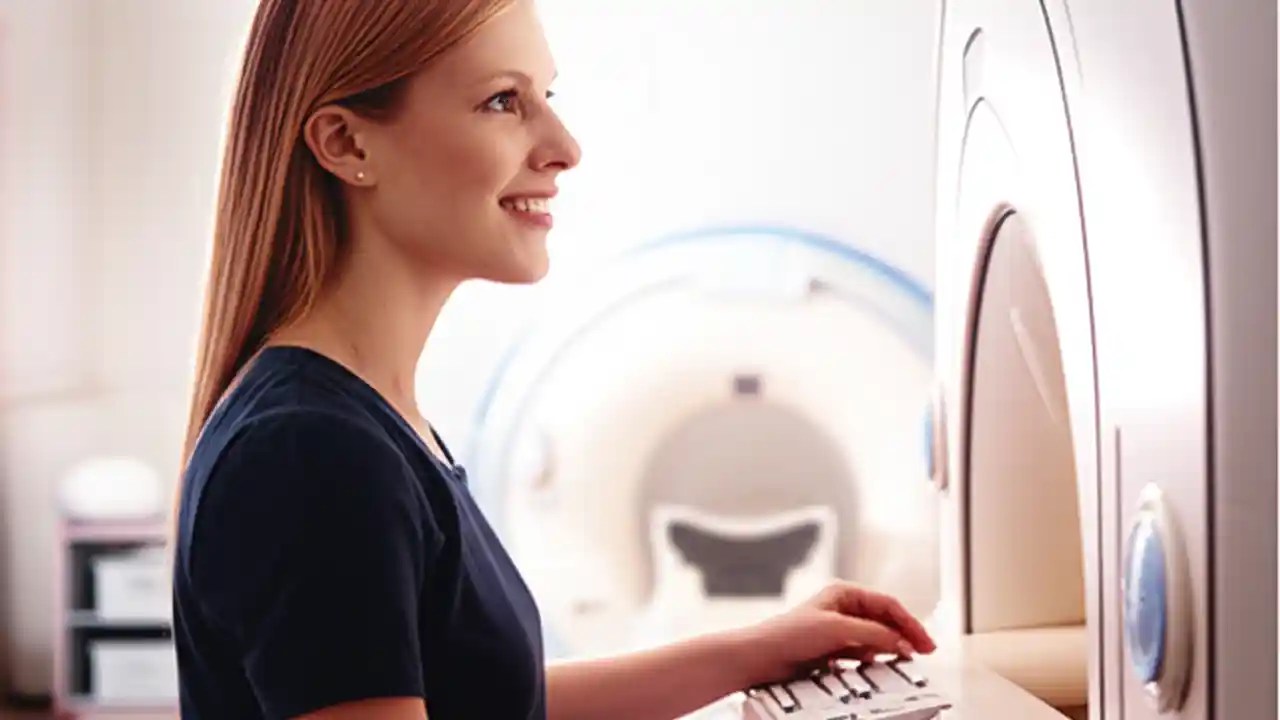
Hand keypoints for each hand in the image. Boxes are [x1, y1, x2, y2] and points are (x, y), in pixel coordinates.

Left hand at [732, 581, 936, 686]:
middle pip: (884, 620)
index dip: (909, 623)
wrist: (762, 656)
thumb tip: (902, 642)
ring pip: (875, 638)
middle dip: (904, 635)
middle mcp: (843, 608)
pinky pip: (862, 652)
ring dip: (890, 648)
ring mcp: (839, 629)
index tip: (924, 642)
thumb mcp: (838, 629)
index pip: (888, 605)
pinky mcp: (833, 648)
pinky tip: (879, 664)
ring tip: (906, 660)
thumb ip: (873, 635)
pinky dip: (873, 658)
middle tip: (924, 652)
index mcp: (845, 593)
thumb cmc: (790, 633)